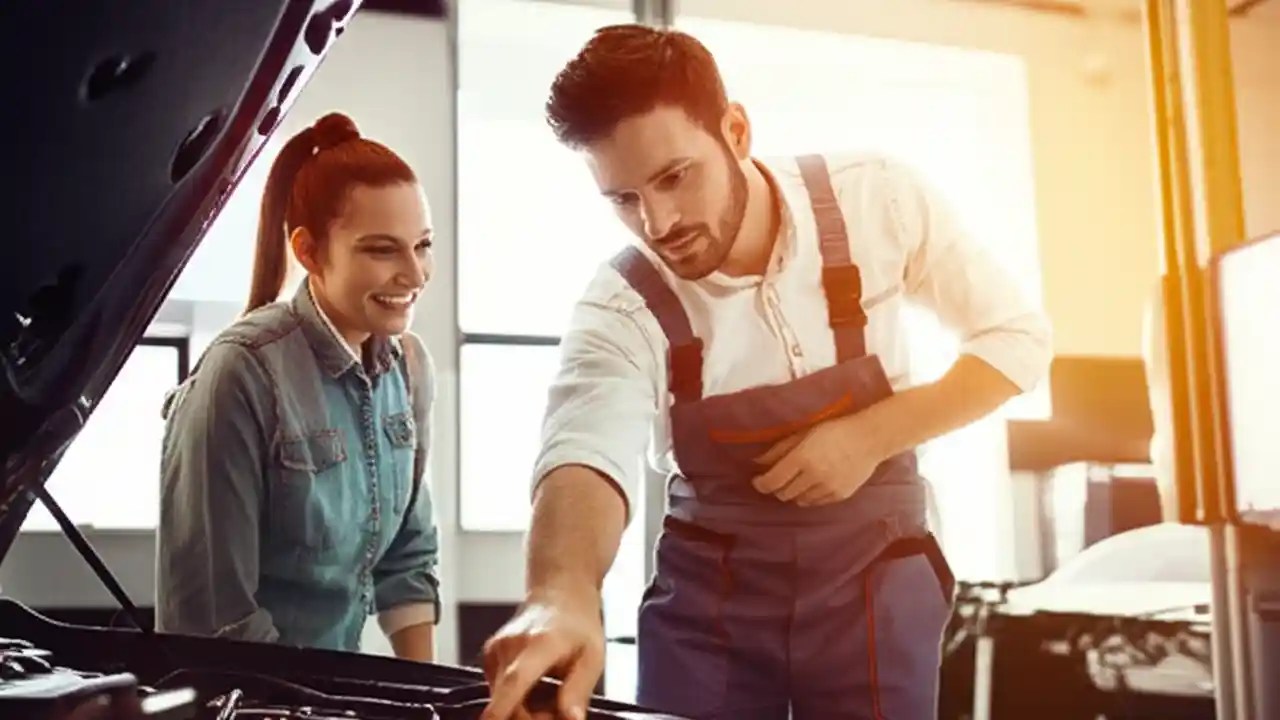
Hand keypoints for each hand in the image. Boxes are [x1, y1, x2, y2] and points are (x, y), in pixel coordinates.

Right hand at [481, 592, 604, 719]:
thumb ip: (578, 691)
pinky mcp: (489, 657)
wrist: (560, 594)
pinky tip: (538, 685)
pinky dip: (518, 698)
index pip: (515, 682)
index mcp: (539, 644)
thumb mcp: (592, 657)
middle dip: (533, 718)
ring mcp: (496, 650)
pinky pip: (500, 691)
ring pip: (503, 699)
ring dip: (526, 710)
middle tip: (561, 710)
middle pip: (508, 701)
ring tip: (552, 692)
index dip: (501, 709)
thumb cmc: (578, 623)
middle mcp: (510, 645)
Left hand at [752, 413, 883, 505]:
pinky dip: (809, 495)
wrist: (869, 438)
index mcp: (802, 458)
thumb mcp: (804, 432)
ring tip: (798, 479)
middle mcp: (814, 476)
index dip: (760, 484)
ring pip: (799, 501)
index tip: (757, 480)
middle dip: (777, 487)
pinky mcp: (840, 496)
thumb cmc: (834, 430)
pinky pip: (816, 502)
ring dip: (793, 492)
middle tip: (778, 477)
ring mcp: (828, 488)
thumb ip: (779, 449)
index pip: (773, 481)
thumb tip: (757, 461)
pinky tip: (813, 483)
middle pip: (784, 494)